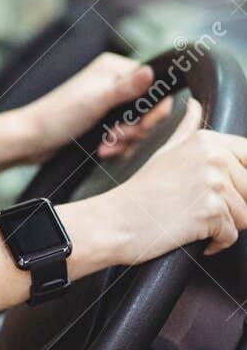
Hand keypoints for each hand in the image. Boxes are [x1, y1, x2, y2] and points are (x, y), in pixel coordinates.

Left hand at [20, 53, 172, 164]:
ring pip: (137, 126)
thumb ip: (126, 88)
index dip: (153, 109)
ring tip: (106, 146)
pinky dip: (117, 147)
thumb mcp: (96, 101)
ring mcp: (109, 104)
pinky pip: (125, 137)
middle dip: (136, 129)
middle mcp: (114, 84)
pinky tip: (103, 150)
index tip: (143, 124)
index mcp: (114, 69)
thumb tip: (151, 72)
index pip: (153, 85)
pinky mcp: (104, 123)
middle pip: (148, 108)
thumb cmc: (57, 117)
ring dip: (125, 141)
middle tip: (118, 135)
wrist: (32, 140)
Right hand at [99, 97, 246, 261]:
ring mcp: (214, 184)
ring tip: (193, 222)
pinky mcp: (211, 211)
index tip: (224, 193)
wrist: (115, 221)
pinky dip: (215, 243)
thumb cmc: (139, 193)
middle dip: (233, 208)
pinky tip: (192, 234)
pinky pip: (231, 236)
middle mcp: (214, 158)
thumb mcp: (165, 151)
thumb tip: (194, 105)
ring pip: (245, 216)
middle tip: (199, 210)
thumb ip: (187, 129)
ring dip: (224, 227)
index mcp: (207, 141)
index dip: (243, 182)